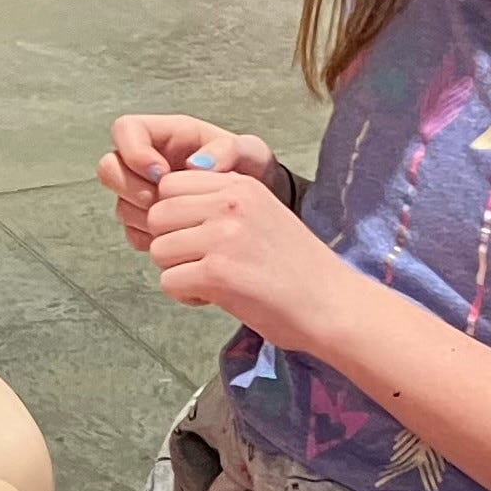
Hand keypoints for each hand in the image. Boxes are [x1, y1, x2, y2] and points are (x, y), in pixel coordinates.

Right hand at [96, 115, 278, 250]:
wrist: (259, 209)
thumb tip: (195, 165)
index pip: (126, 130)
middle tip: (162, 202)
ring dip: (144, 217)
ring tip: (182, 222)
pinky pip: (133, 232)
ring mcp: (144, 193)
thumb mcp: (251, 152)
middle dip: (131, 189)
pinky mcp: (148, 222)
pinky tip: (182, 237)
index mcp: (167, 136)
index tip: (160, 173)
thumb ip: (227, 150)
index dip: (133, 151)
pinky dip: (152, 238)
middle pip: (110, 169)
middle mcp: (148, 162)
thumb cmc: (253, 170)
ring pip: (120, 204)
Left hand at [143, 167, 358, 352]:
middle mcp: (230, 203)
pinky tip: (216, 297)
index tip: (196, 236)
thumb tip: (163, 210)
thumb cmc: (297, 267)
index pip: (171, 185)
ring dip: (177, 271)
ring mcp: (223, 237)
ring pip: (158, 250)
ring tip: (210, 281)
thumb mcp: (262, 213)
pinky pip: (169, 282)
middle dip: (170, 243)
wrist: (333, 304)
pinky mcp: (217, 273)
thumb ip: (220, 204)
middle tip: (200, 263)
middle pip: (157, 215)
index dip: (174, 215)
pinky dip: (186, 296)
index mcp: (241, 185)